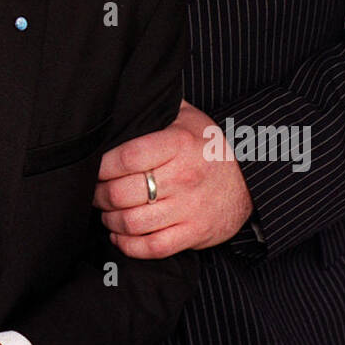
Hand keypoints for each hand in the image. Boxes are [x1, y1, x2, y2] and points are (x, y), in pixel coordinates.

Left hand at [92, 99, 252, 257]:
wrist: (251, 181)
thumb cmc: (209, 147)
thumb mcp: (187, 117)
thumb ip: (157, 107)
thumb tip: (123, 96)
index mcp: (179, 143)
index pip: (127, 157)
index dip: (101, 165)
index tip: (94, 167)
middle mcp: (183, 176)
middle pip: (122, 192)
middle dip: (98, 195)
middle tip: (94, 191)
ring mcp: (189, 208)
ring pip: (132, 222)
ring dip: (110, 220)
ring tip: (106, 212)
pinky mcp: (194, 233)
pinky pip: (152, 247)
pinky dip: (129, 246)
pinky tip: (120, 236)